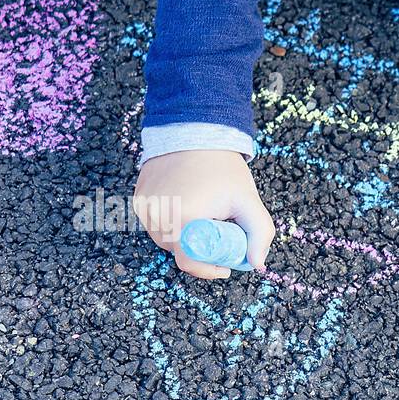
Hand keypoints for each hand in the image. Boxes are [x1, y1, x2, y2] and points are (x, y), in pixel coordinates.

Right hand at [133, 150, 274, 278]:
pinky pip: (156, 222)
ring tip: (201, 213)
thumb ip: (260, 233)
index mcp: (181, 220)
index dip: (209, 269)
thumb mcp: (248, 199)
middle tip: (218, 230)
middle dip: (201, 249)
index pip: (190, 263)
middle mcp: (157, 218)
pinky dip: (170, 221)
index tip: (224, 266)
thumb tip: (256, 264)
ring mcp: (144, 209)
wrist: (193, 130)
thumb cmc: (221, 166)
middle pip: (179, 252)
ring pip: (166, 239)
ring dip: (184, 236)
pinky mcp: (138, 200)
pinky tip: (185, 203)